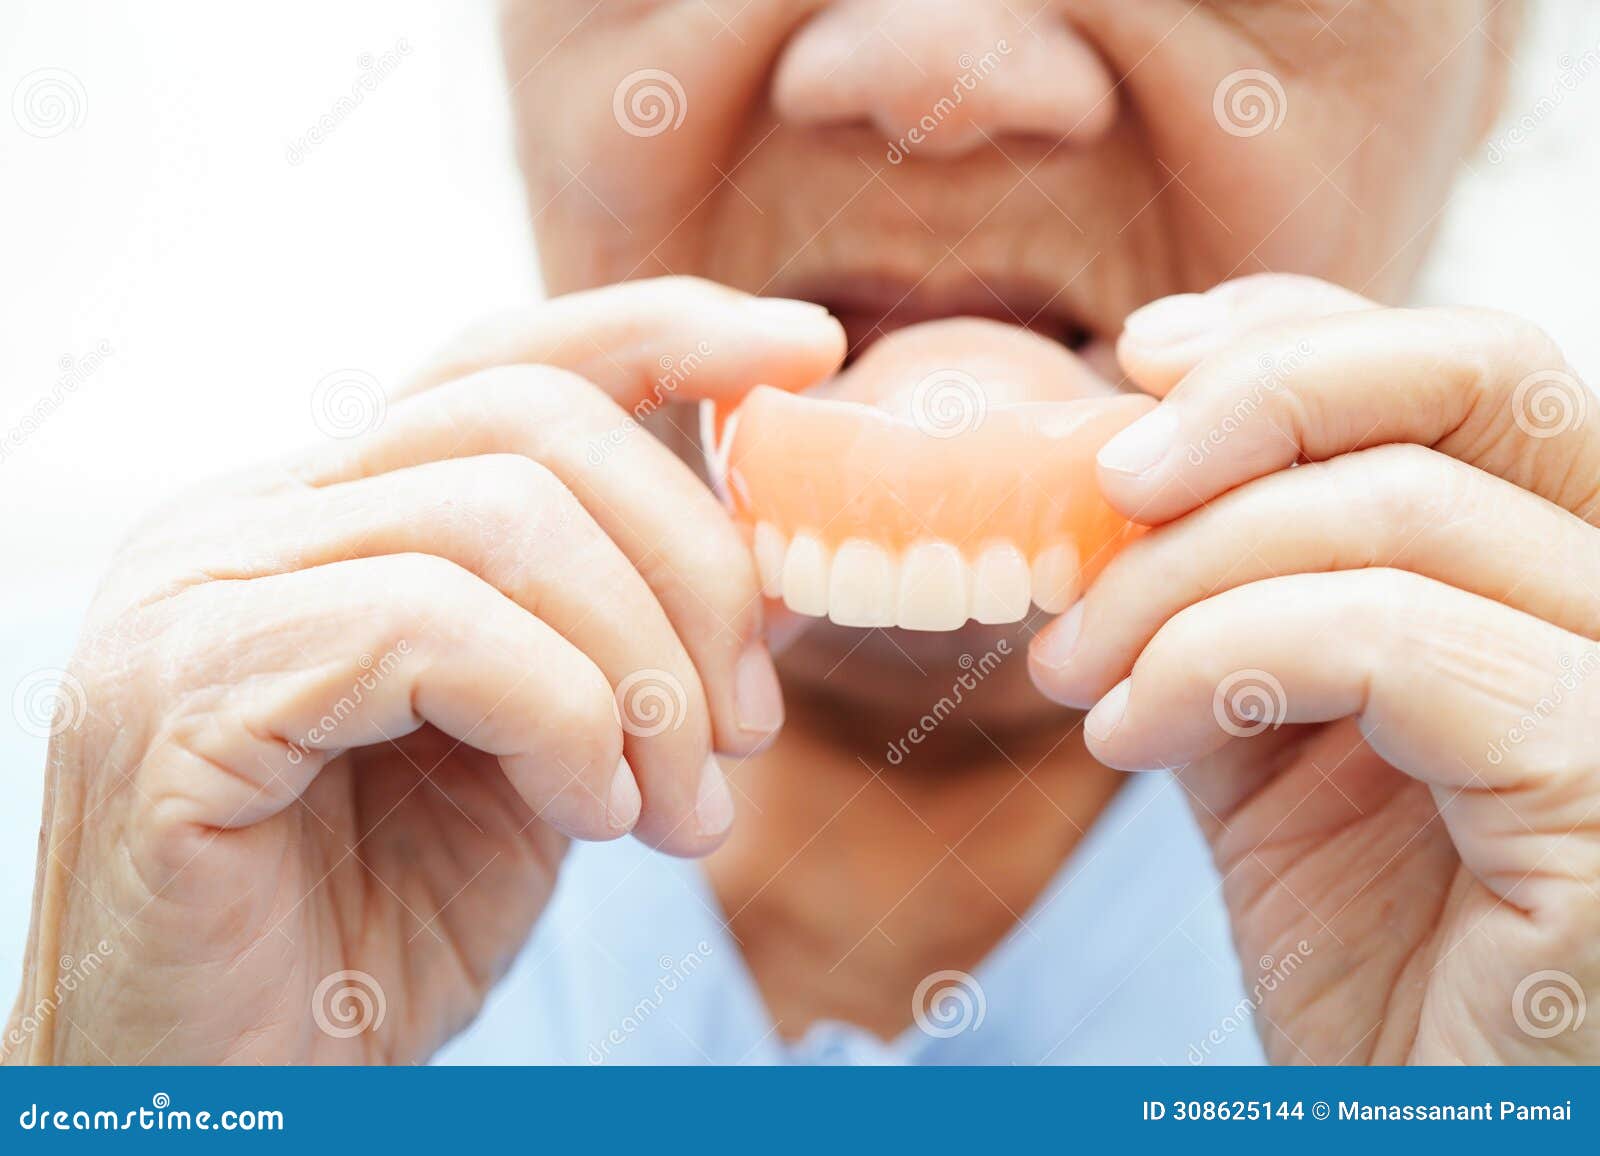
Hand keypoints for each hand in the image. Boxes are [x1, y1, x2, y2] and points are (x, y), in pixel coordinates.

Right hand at [4, 277, 842, 1064]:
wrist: (240, 1100)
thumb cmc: (379, 930)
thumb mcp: (553, 763)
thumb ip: (633, 648)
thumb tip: (784, 563)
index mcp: (326, 516)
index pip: (504, 360)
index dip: (667, 334)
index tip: (810, 353)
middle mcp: (244, 520)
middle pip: (530, 419)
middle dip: (693, 563)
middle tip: (748, 726)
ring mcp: (196, 593)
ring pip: (498, 517)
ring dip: (644, 674)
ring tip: (677, 813)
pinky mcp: (177, 696)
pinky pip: (434, 629)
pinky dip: (564, 719)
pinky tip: (589, 819)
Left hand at [1030, 274, 1599, 1063]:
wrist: (1420, 1138)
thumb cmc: (1368, 968)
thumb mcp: (1275, 744)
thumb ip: (1234, 599)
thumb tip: (1121, 466)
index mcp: (1564, 584)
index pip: (1469, 375)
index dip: (1303, 333)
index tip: (1146, 361)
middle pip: (1481, 380)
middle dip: (1254, 400)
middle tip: (1099, 481)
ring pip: (1403, 511)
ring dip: (1183, 573)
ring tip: (1077, 670)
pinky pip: (1391, 638)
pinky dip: (1222, 654)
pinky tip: (1133, 734)